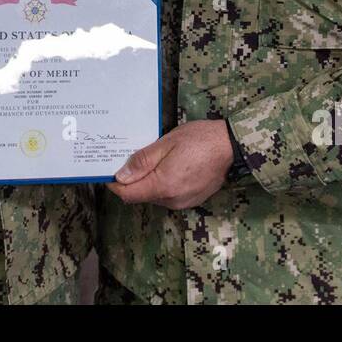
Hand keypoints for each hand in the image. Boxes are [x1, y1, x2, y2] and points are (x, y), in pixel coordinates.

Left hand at [107, 119, 233, 209]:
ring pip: (155, 196)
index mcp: (163, 186)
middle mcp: (172, 200)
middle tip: (132, 158)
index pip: (128, 194)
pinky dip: (163, 184)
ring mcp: (183, 202)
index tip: (109, 171)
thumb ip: (142, 161)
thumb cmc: (199, 139)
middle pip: (141, 195)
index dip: (115, 184)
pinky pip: (169, 196)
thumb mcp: (166, 143)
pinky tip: (170, 167)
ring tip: (155, 160)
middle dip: (133, 180)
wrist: (231, 146)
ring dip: (149, 182)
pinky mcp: (192, 200)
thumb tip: (121, 176)